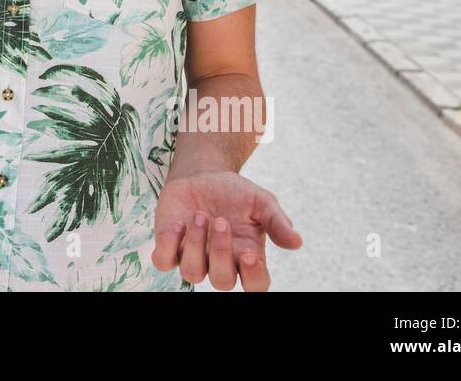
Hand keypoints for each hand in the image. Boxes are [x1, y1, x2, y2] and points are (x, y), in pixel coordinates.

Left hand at [151, 170, 302, 290]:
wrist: (203, 174)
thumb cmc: (236, 193)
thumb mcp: (262, 202)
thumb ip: (278, 222)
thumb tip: (297, 242)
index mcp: (247, 257)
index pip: (255, 285)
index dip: (253, 276)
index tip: (248, 252)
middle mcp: (221, 263)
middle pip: (222, 281)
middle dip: (220, 252)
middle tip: (221, 221)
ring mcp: (194, 257)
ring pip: (192, 273)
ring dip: (196, 245)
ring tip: (200, 215)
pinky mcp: (170, 246)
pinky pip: (163, 261)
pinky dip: (169, 246)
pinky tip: (178, 224)